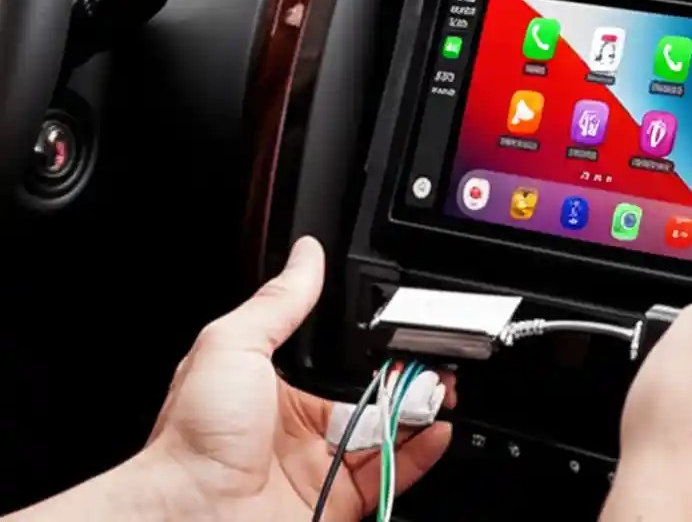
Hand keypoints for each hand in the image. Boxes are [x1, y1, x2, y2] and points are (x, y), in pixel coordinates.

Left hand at [4, 237, 453, 521]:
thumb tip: (306, 255)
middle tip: (430, 363)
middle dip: (405, 378)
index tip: (404, 332)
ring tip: (441, 392)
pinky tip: (436, 432)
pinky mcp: (337, 502)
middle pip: (370, 396)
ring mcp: (319, 467)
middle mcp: (298, 428)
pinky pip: (390, 474)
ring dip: (419, 412)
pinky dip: (419, 454)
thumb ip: (278, 302)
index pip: (339, 360)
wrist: (190, 516)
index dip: (373, 348)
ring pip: (386, 433)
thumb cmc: (193, 439)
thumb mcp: (231, 346)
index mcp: (273, 388)